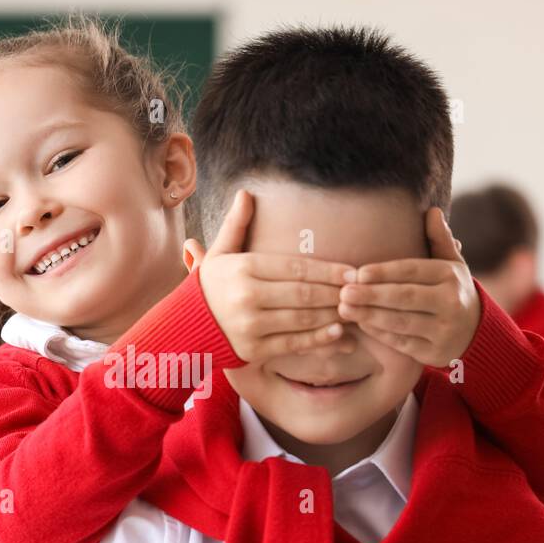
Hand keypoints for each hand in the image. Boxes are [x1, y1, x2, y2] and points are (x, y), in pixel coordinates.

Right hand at [190, 190, 356, 361]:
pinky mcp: (253, 349)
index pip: (296, 268)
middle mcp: (247, 296)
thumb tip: (245, 193)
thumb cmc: (211, 286)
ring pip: (302, 319)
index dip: (328, 270)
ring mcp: (250, 325)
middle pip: (303, 294)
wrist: (185, 326)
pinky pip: (293, 344)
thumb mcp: (220, 253)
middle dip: (336, 292)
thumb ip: (236, 225)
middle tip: (359, 291)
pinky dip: (318, 339)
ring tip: (353, 309)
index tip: (353, 271)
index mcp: (243, 268)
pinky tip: (338, 332)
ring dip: (332, 315)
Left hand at [335, 206, 480, 366]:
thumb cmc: (451, 290)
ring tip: (344, 308)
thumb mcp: (451, 264)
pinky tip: (360, 324)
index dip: (384, 272)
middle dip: (371, 295)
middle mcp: (451, 303)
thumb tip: (433, 211)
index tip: (359, 272)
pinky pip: (401, 343)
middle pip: (404, 297)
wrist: (475, 331)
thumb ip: (439, 239)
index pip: (412, 271)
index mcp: (451, 276)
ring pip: (400, 322)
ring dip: (369, 316)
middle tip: (343, 292)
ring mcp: (444, 330)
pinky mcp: (434, 352)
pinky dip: (379, 334)